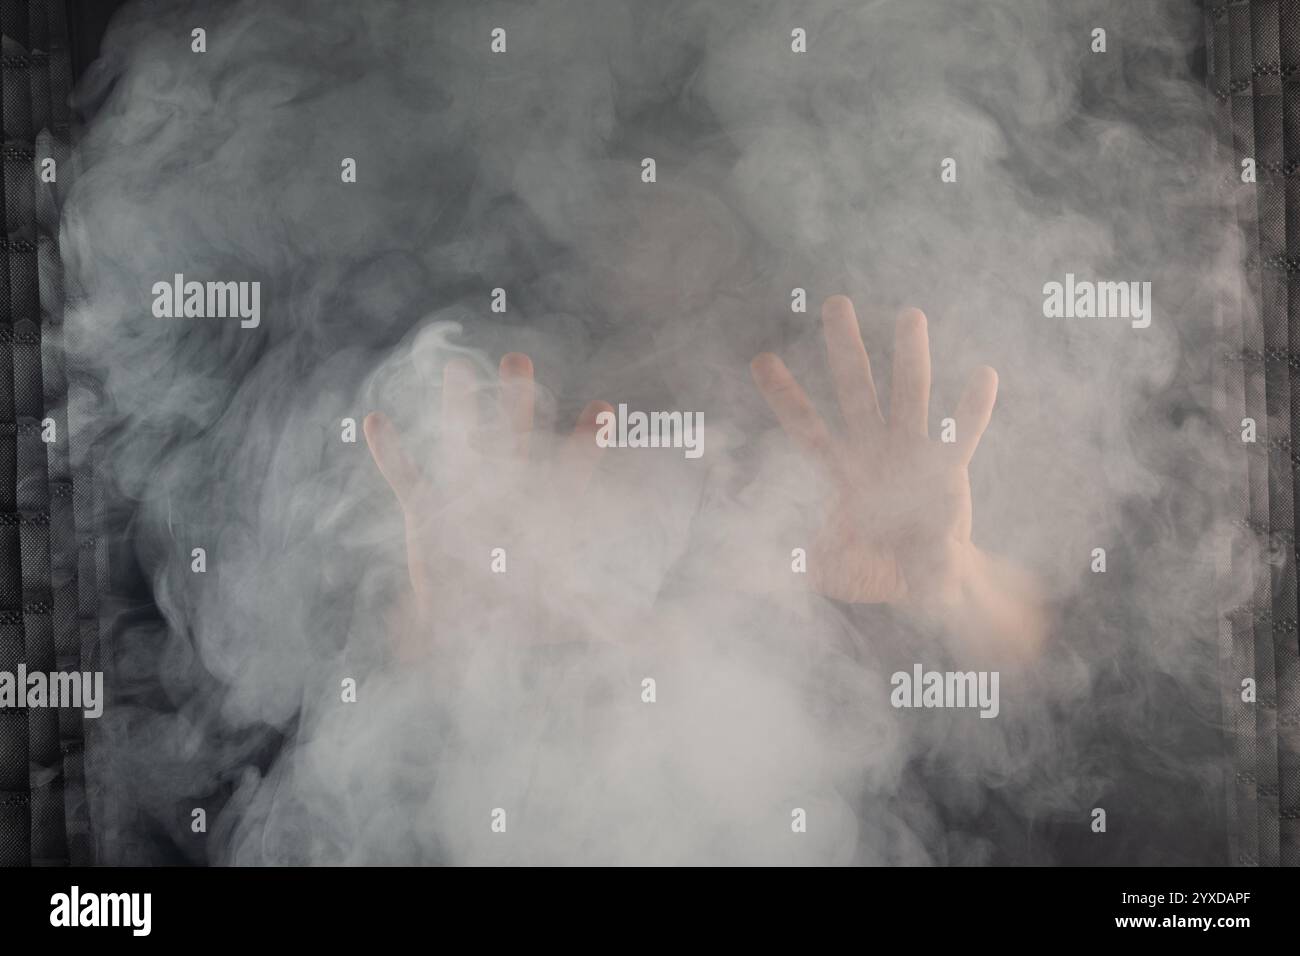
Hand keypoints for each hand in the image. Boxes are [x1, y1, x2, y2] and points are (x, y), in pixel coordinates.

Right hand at [363, 352, 611, 659]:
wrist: (478, 634)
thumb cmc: (534, 620)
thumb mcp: (583, 622)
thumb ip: (626, 626)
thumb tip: (680, 643)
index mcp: (546, 511)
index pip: (571, 470)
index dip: (587, 442)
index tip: (605, 410)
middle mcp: (508, 493)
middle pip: (515, 438)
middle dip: (516, 402)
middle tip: (518, 361)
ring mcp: (465, 498)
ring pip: (462, 444)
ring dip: (457, 409)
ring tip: (456, 368)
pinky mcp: (426, 517)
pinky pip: (406, 480)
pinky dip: (391, 454)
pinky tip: (377, 422)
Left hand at [751, 295, 1043, 657]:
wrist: (928, 581)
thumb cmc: (878, 568)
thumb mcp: (839, 571)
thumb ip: (822, 564)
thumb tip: (806, 565)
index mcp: (840, 471)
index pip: (806, 427)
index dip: (785, 397)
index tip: (760, 360)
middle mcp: (873, 450)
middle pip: (855, 391)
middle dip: (844, 349)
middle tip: (836, 302)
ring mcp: (911, 452)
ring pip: (908, 395)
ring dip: (909, 357)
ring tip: (910, 315)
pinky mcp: (947, 467)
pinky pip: (960, 434)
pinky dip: (971, 409)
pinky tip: (983, 376)